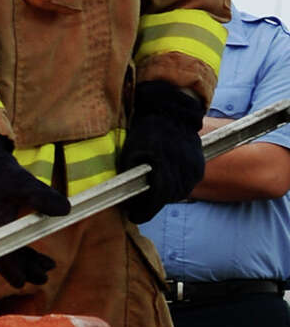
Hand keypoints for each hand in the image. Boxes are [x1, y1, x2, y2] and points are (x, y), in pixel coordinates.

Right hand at [0, 134, 70, 287]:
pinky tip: (40, 256)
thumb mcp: (25, 183)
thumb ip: (45, 198)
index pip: (0, 253)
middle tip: (45, 278)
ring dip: (26, 261)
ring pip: (6, 252)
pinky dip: (21, 251)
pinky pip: (5, 245)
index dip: (11, 270)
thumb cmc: (1, 174)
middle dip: (25, 269)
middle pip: (4, 258)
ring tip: (49, 267)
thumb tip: (66, 210)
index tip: (22, 282)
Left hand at [120, 81, 204, 222]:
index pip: (156, 200)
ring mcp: (195, 168)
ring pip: (178, 193)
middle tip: (138, 205)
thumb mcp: (132, 153)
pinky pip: (187, 184)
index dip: (143, 211)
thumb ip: (131, 176)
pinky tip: (164, 182)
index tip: (133, 214)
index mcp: (166, 166)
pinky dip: (175, 187)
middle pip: (168, 198)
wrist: (170, 112)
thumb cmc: (146, 131)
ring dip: (165, 196)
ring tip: (150, 193)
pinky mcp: (199, 166)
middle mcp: (184, 169)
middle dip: (152, 204)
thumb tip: (127, 197)